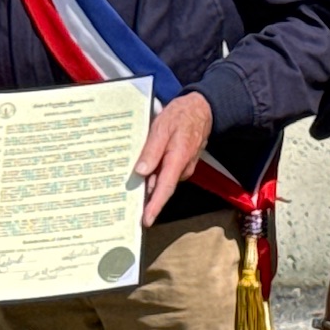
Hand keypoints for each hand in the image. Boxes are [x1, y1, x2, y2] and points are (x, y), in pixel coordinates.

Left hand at [134, 92, 212, 226]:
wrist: (202, 109)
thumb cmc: (181, 116)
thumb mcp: (162, 127)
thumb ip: (152, 150)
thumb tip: (141, 172)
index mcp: (177, 160)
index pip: (165, 188)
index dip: (155, 206)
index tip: (146, 221)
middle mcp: (182, 169)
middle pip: (161, 188)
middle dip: (146, 200)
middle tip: (127, 210)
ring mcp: (182, 167)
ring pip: (161, 180)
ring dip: (147, 185)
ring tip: (128, 192)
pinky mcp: (180, 163)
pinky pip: (164, 173)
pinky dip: (153, 175)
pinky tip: (142, 173)